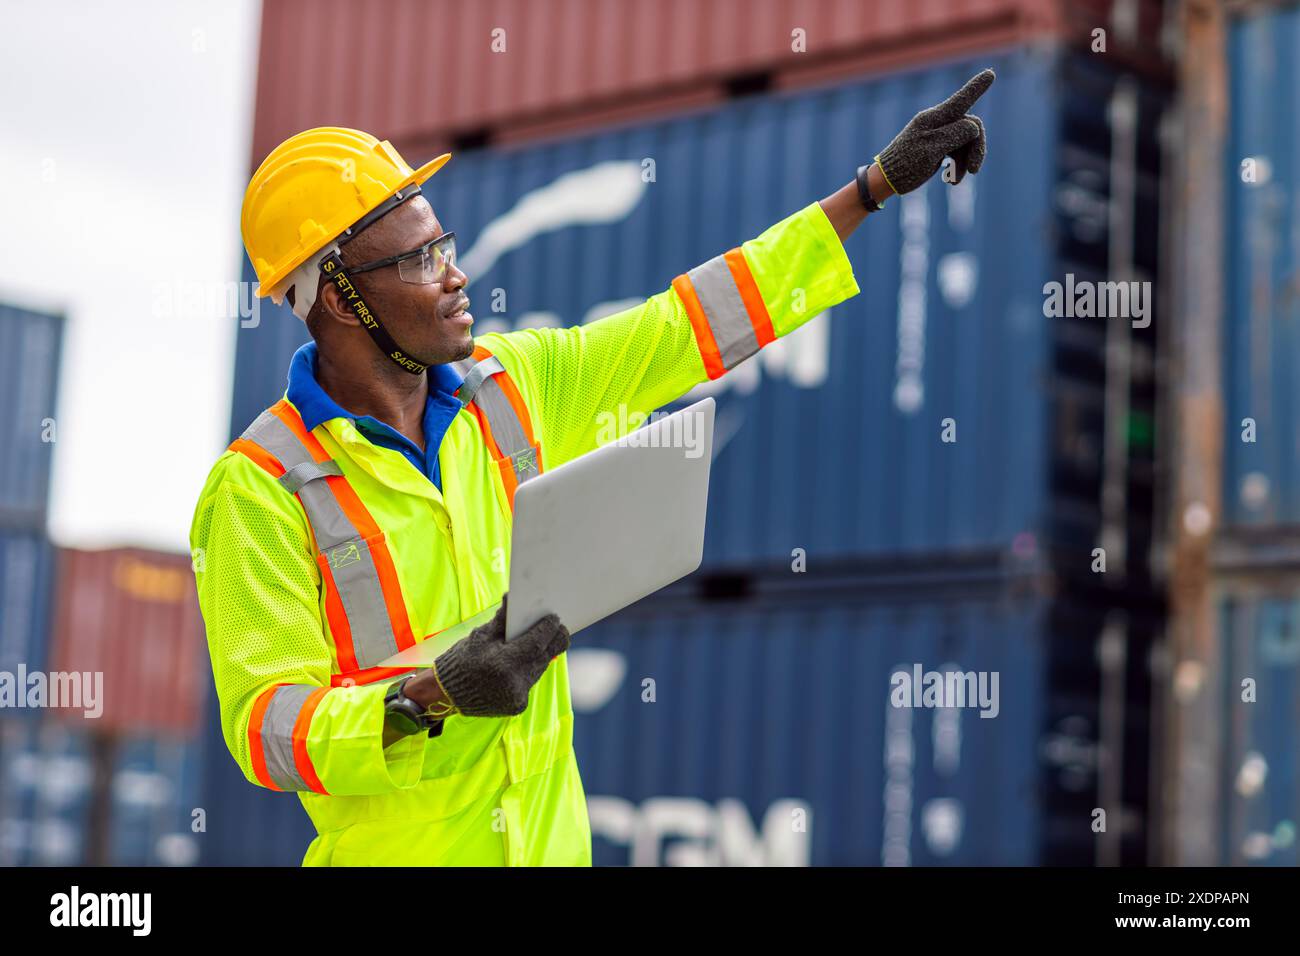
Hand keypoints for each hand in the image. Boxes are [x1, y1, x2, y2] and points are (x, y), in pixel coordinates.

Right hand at [430, 594, 570, 717]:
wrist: (446, 694)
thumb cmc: (462, 660)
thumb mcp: (480, 635)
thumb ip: (502, 619)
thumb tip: (513, 597)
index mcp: (504, 663)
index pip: (538, 642)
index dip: (549, 628)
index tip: (554, 617)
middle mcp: (515, 683)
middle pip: (545, 656)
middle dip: (553, 639)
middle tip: (556, 626)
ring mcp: (518, 697)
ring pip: (540, 668)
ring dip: (541, 654)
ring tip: (539, 640)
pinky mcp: (518, 705)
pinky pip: (530, 681)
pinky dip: (528, 669)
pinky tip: (522, 661)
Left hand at [874, 69, 993, 194]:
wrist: (888, 180)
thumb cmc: (906, 164)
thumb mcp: (931, 150)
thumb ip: (955, 135)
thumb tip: (974, 126)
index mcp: (934, 118)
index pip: (960, 100)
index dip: (977, 88)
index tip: (990, 73)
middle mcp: (938, 122)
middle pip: (970, 126)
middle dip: (976, 147)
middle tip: (974, 170)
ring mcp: (939, 133)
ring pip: (967, 141)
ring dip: (966, 161)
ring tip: (956, 181)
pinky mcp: (940, 145)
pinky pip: (959, 151)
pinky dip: (959, 165)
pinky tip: (952, 180)